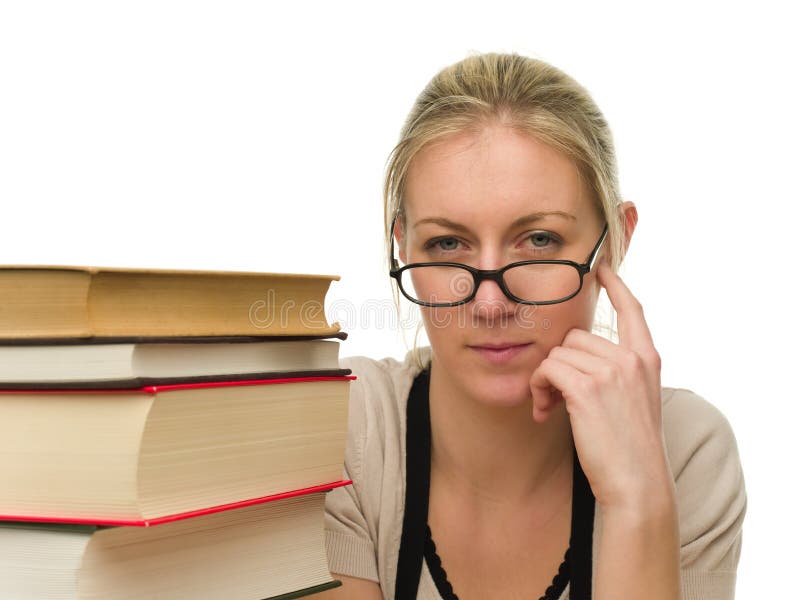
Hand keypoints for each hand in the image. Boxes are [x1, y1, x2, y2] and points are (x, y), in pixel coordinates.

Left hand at [529, 262, 672, 511]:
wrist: (637, 484)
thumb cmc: (629, 450)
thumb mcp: (634, 403)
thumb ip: (615, 374)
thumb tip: (571, 359)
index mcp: (647, 360)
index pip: (632, 310)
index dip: (615, 285)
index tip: (600, 267)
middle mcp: (631, 358)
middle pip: (575, 337)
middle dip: (558, 364)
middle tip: (554, 398)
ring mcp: (611, 370)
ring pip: (557, 353)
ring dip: (545, 380)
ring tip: (550, 409)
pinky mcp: (588, 386)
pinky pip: (547, 368)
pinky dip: (538, 388)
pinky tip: (544, 411)